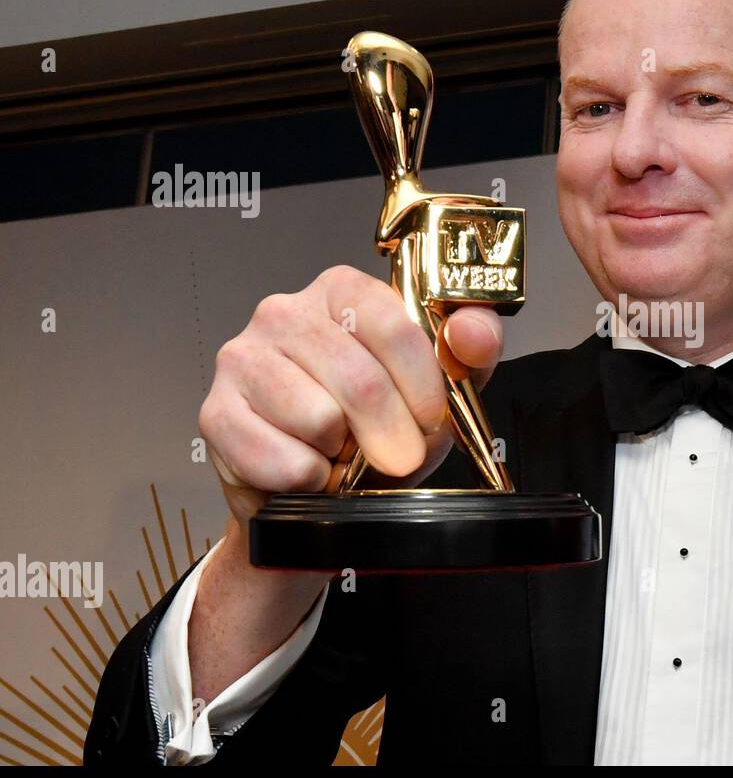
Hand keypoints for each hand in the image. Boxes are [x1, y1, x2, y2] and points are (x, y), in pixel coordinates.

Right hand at [199, 265, 503, 534]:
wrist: (320, 486)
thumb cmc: (379, 426)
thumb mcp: (441, 385)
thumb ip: (470, 349)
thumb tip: (472, 330)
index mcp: (342, 290)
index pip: (394, 327)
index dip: (422, 388)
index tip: (432, 422)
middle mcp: (284, 312)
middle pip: (359, 380)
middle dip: (391, 435)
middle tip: (395, 457)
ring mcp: (242, 359)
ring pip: (318, 420)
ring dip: (343, 457)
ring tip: (341, 453)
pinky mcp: (215, 412)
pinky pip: (279, 459)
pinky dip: (308, 480)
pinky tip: (309, 469)